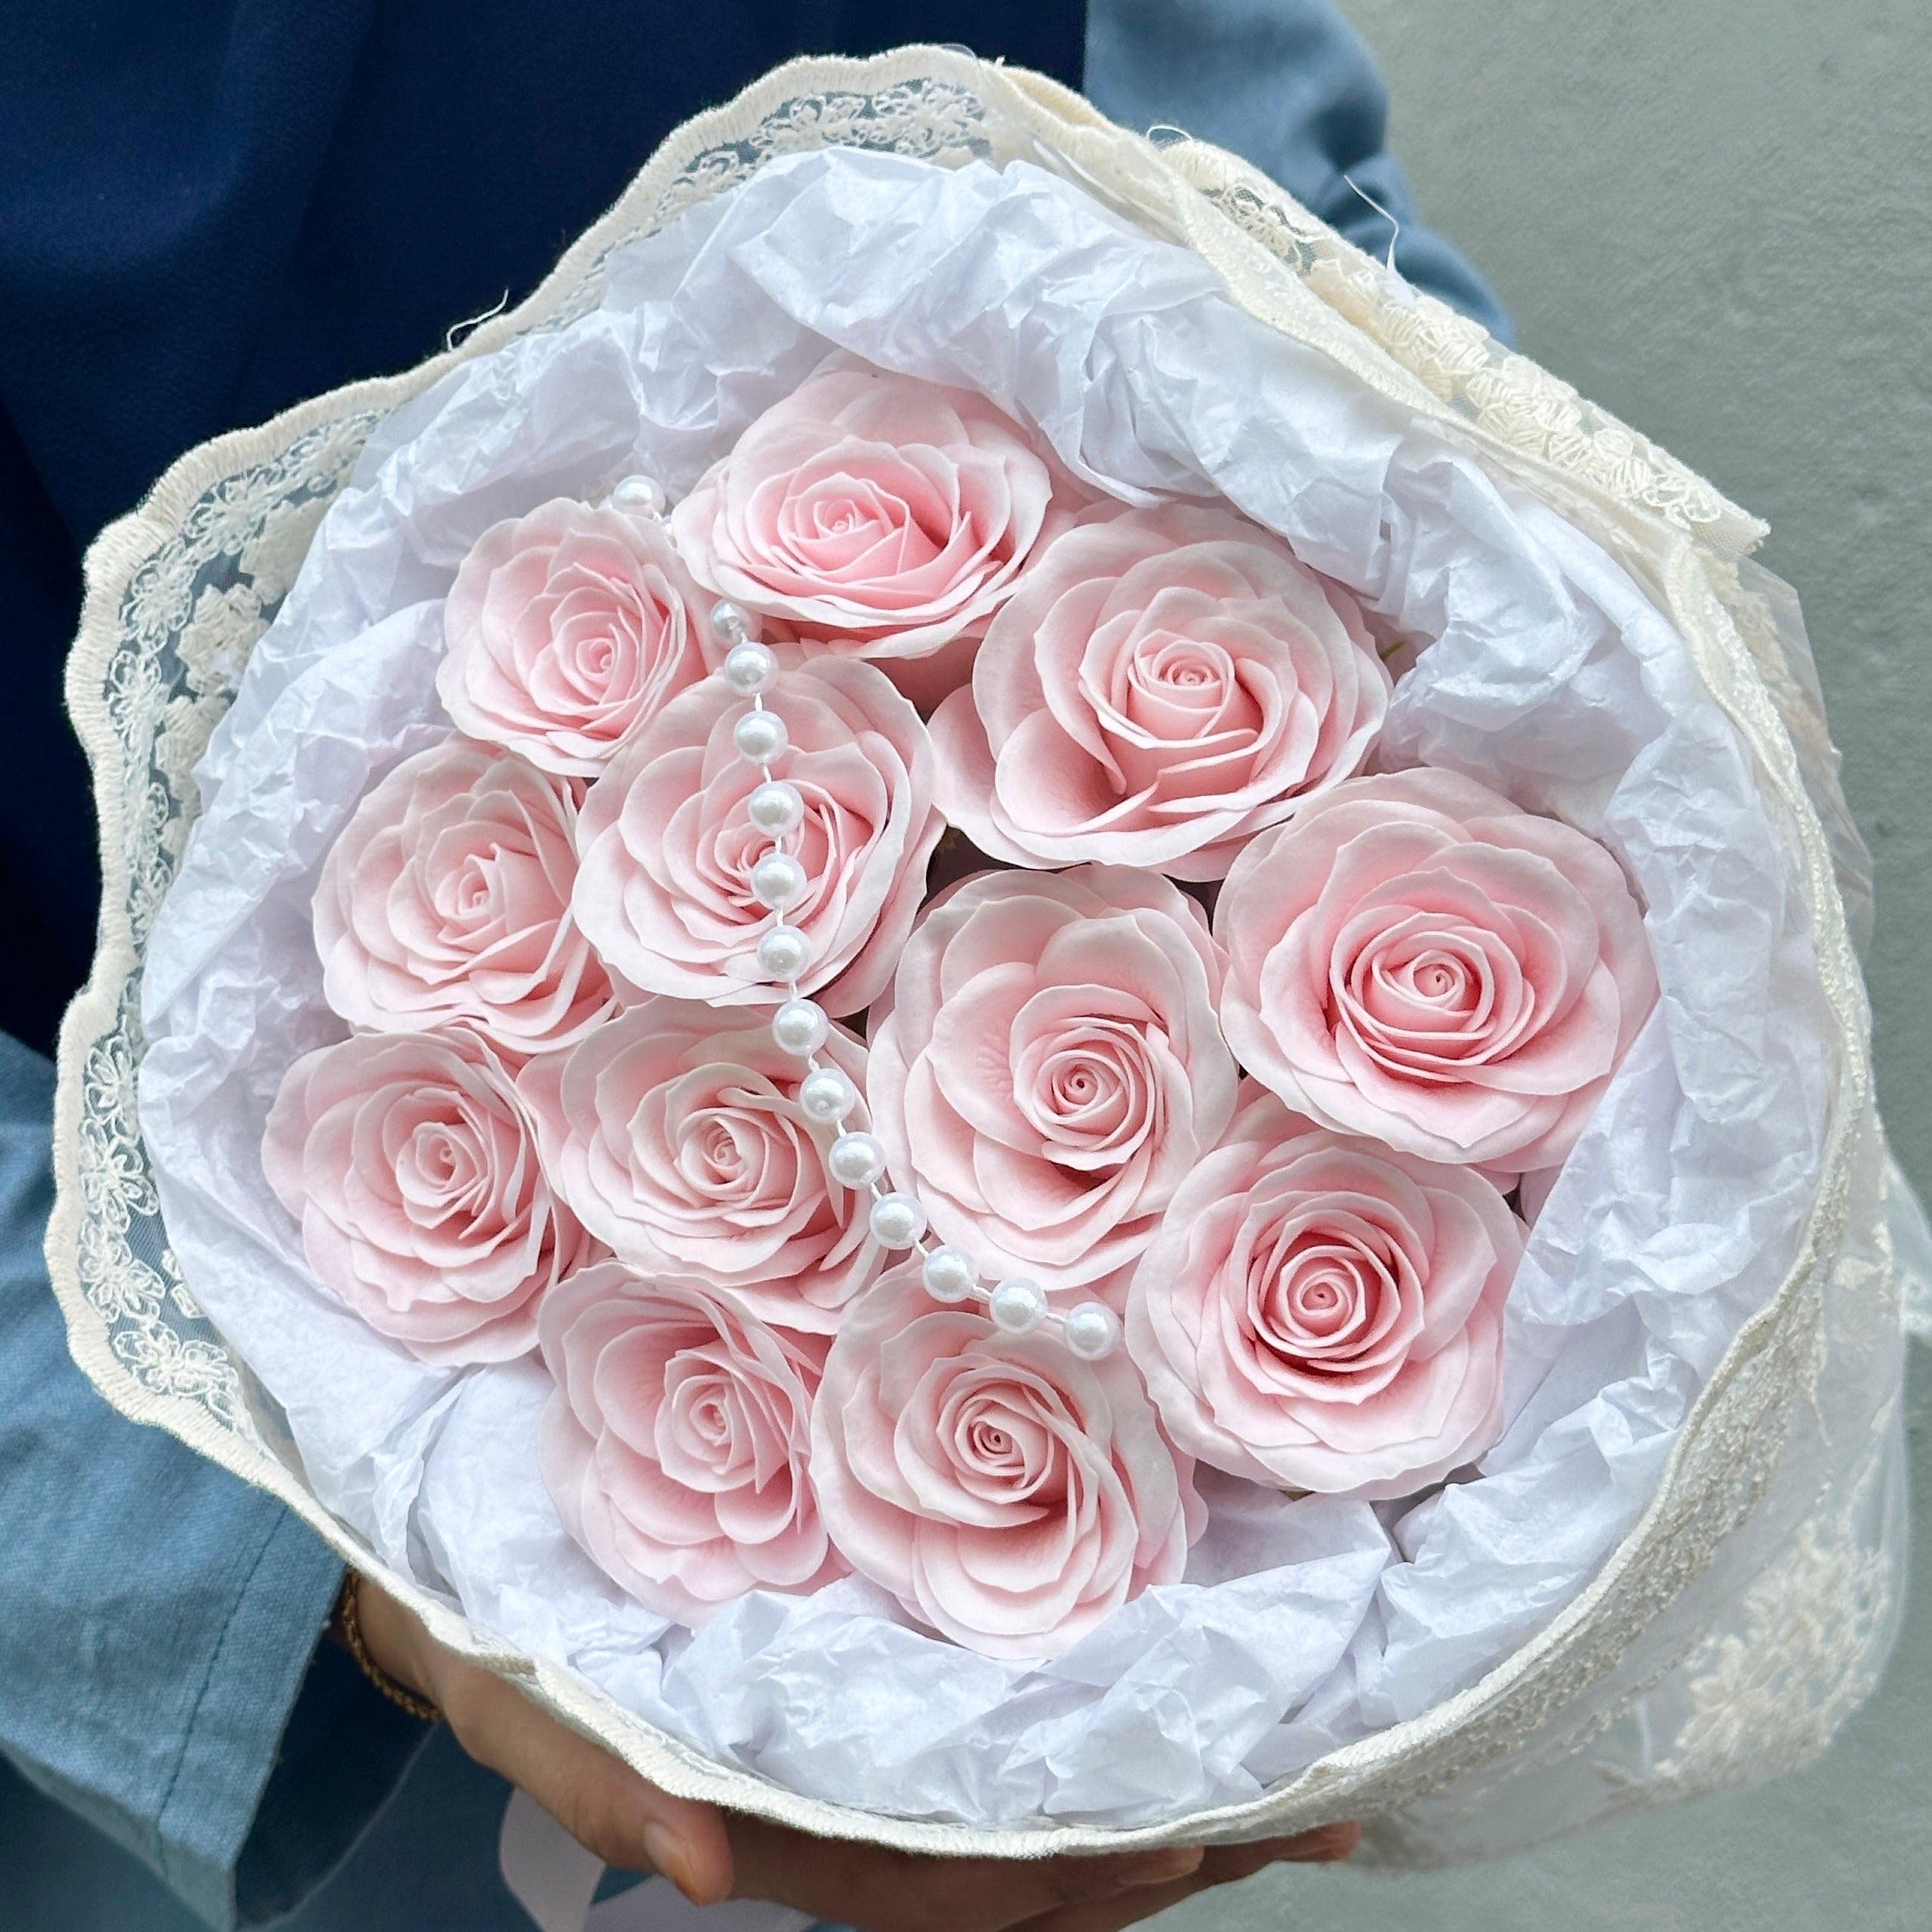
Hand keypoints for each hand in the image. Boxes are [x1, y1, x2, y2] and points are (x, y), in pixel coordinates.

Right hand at [353, 1575, 1357, 1931]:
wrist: (471, 1607)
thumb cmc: (502, 1654)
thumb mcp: (530, 1710)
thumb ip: (605, 1779)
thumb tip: (690, 1863)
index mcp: (784, 1823)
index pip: (956, 1877)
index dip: (1079, 1869)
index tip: (1199, 1832)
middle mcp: (848, 1811)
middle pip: (1032, 1865)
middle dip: (1170, 1845)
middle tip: (1317, 1802)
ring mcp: (868, 1765)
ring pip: (1034, 1821)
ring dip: (1160, 1805)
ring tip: (1293, 1771)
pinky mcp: (869, 1709)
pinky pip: (998, 1755)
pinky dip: (1096, 1747)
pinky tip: (1171, 1708)